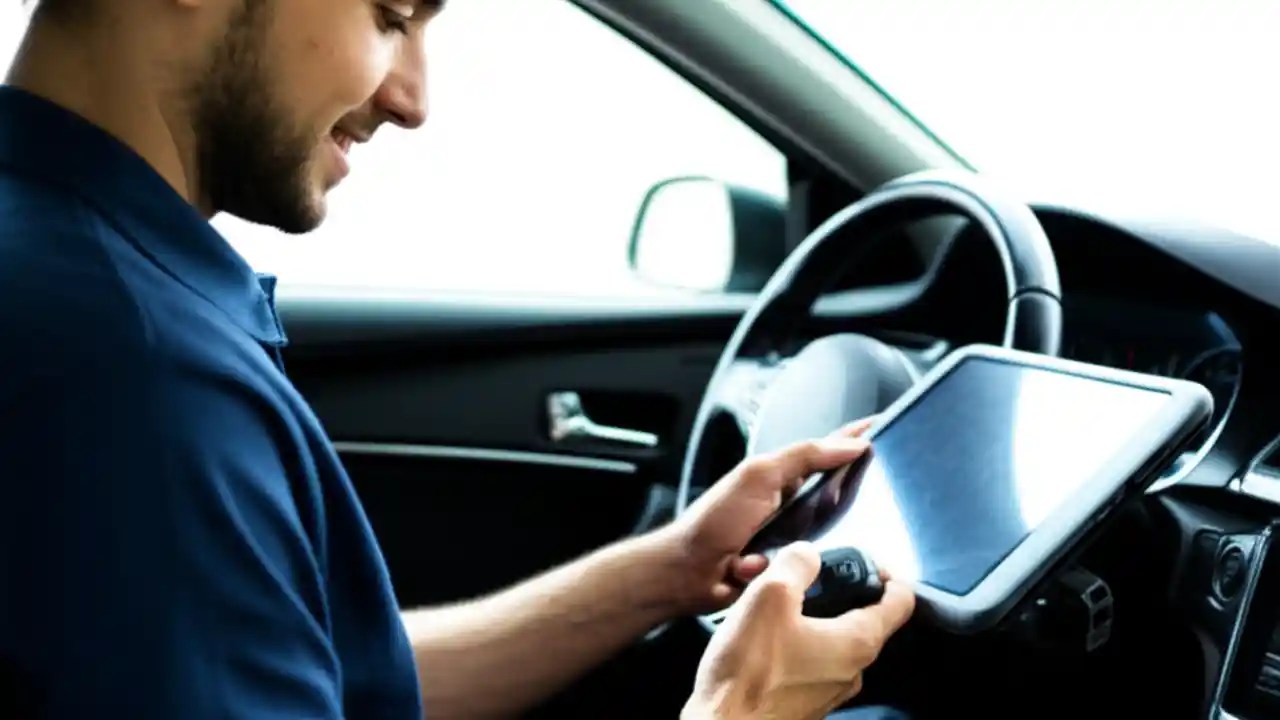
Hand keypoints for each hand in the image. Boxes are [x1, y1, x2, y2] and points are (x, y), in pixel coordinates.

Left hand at [659, 417, 875, 613]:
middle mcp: (794, 502)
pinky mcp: (796, 565)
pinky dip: (816, 562)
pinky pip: (823, 562)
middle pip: (842, 491)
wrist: (690, 574)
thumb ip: (803, 456)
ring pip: (838, 530)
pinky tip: (817, 564)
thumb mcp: (759, 476)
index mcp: (784, 473)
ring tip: (840, 534)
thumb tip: (850, 444)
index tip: (887, 427)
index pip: (829, 448)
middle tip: (887, 487)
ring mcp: (796, 535)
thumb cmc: (714, 521)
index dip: (857, 437)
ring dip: (838, 532)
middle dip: (860, 491)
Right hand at [681, 542, 914, 719]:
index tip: (859, 560)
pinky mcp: (806, 703)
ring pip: (836, 641)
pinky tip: (766, 637)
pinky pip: (814, 663)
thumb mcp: (770, 595)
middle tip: (806, 577)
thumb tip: (808, 554)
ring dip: (815, 617)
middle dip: (840, 591)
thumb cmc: (750, 665)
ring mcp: (831, 691)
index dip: (886, 572)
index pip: (900, 600)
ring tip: (778, 604)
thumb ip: (797, 563)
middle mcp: (853, 670)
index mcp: (858, 641)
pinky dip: (800, 643)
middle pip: (865, 619)